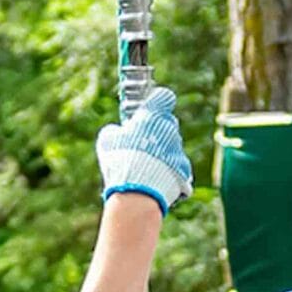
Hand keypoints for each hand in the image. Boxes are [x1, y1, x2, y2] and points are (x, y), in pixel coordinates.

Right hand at [96, 87, 191, 213]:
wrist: (137, 194)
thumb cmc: (120, 163)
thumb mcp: (107, 141)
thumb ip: (114, 131)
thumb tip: (115, 131)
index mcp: (153, 116)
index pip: (163, 97)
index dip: (156, 102)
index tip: (148, 109)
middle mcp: (170, 129)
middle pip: (167, 123)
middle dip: (156, 130)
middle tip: (140, 143)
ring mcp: (179, 149)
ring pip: (172, 145)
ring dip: (161, 152)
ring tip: (144, 168)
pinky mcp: (184, 169)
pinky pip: (177, 166)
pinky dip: (169, 171)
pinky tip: (154, 180)